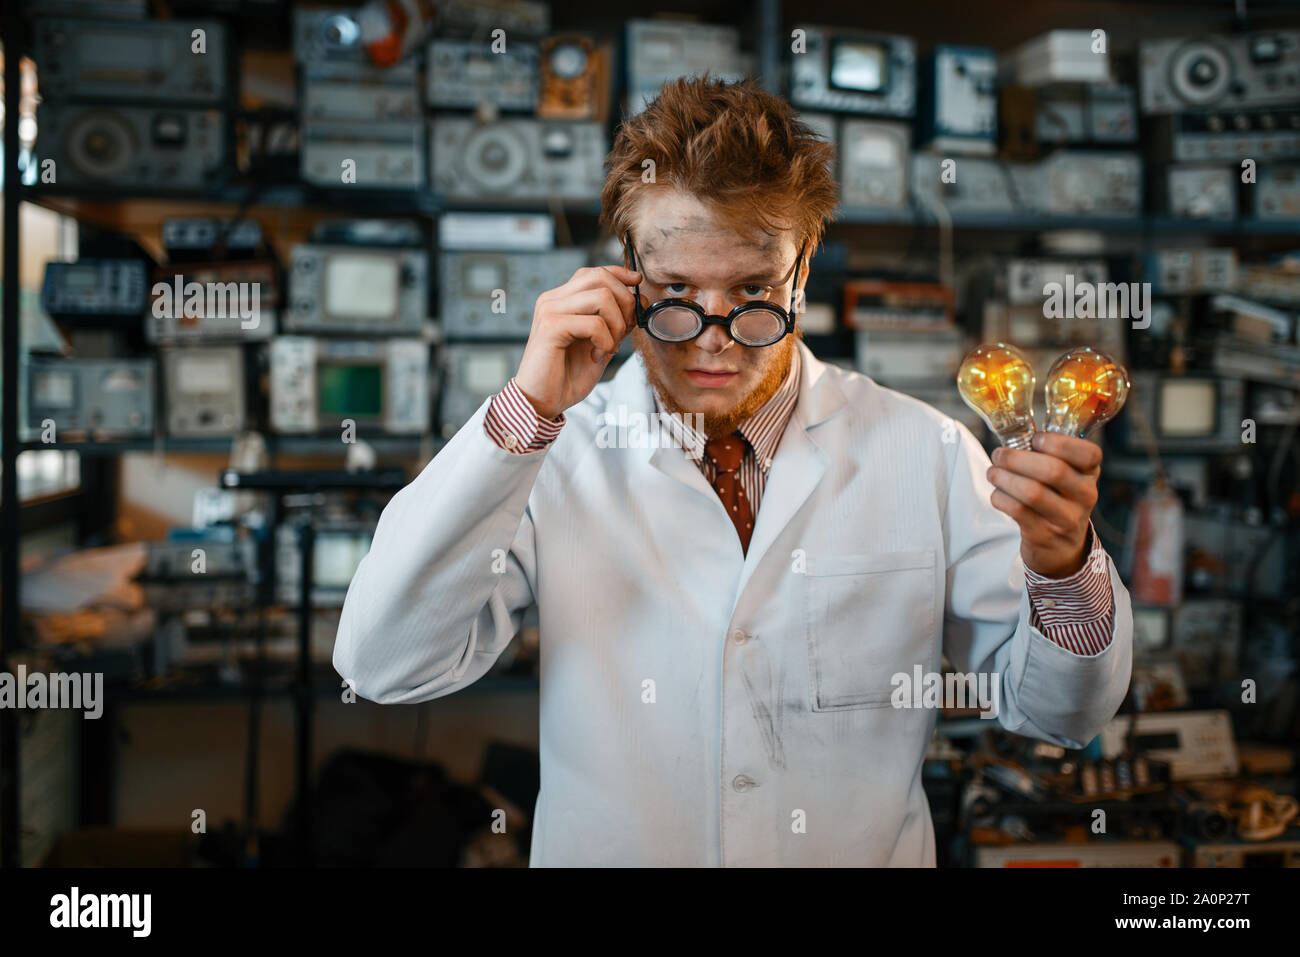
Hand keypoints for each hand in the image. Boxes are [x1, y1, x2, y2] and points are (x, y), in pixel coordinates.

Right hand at [513, 264, 640, 419]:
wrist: (542, 402)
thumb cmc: (567, 376)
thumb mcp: (600, 344)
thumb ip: (615, 322)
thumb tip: (640, 302)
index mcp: (562, 300)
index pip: (594, 272)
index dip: (620, 275)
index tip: (638, 286)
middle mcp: (553, 299)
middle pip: (601, 277)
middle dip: (625, 303)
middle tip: (624, 331)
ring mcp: (550, 311)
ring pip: (602, 297)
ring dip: (616, 325)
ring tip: (608, 347)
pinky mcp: (551, 328)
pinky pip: (594, 323)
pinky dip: (605, 342)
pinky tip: (596, 357)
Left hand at [985, 431, 1101, 577]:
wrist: (1062, 547)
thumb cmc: (1057, 500)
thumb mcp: (1067, 477)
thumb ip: (1050, 455)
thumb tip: (1013, 433)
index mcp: (1090, 473)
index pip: (1089, 454)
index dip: (1059, 443)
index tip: (1036, 438)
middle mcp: (1084, 495)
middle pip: (1052, 471)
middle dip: (1017, 458)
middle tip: (999, 455)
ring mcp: (1067, 518)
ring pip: (1032, 492)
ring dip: (1004, 478)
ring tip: (993, 473)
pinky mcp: (1045, 535)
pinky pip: (1017, 511)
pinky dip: (1001, 498)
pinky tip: (997, 493)